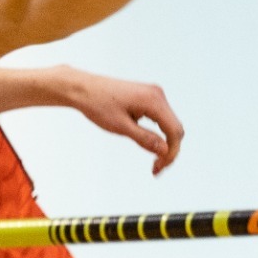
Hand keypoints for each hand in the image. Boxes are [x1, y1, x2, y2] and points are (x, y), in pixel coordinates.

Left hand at [67, 71, 184, 174]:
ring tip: (154, 162)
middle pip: (175, 128)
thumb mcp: (121, 127)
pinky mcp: (148, 96)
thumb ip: (145, 139)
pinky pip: (161, 118)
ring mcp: (154, 94)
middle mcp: (157, 94)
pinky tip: (150, 145)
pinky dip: (159, 133)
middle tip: (156, 169)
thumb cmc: (98, 105)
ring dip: (165, 143)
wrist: (83, 88)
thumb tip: (165, 151)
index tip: (158, 168)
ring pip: (169, 124)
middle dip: (169, 150)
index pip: (174, 131)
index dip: (171, 153)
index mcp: (153, 100)